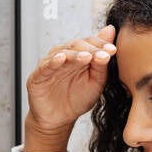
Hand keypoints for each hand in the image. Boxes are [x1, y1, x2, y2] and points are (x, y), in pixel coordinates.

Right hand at [24, 25, 116, 143]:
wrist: (59, 120)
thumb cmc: (77, 99)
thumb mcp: (96, 81)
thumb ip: (102, 60)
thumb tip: (110, 30)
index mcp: (79, 55)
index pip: (90, 43)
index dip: (101, 45)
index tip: (113, 50)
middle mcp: (64, 55)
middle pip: (78, 45)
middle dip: (92, 49)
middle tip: (104, 54)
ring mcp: (50, 64)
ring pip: (63, 53)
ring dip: (75, 54)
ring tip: (87, 57)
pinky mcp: (38, 75)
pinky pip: (46, 66)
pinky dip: (53, 61)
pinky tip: (61, 59)